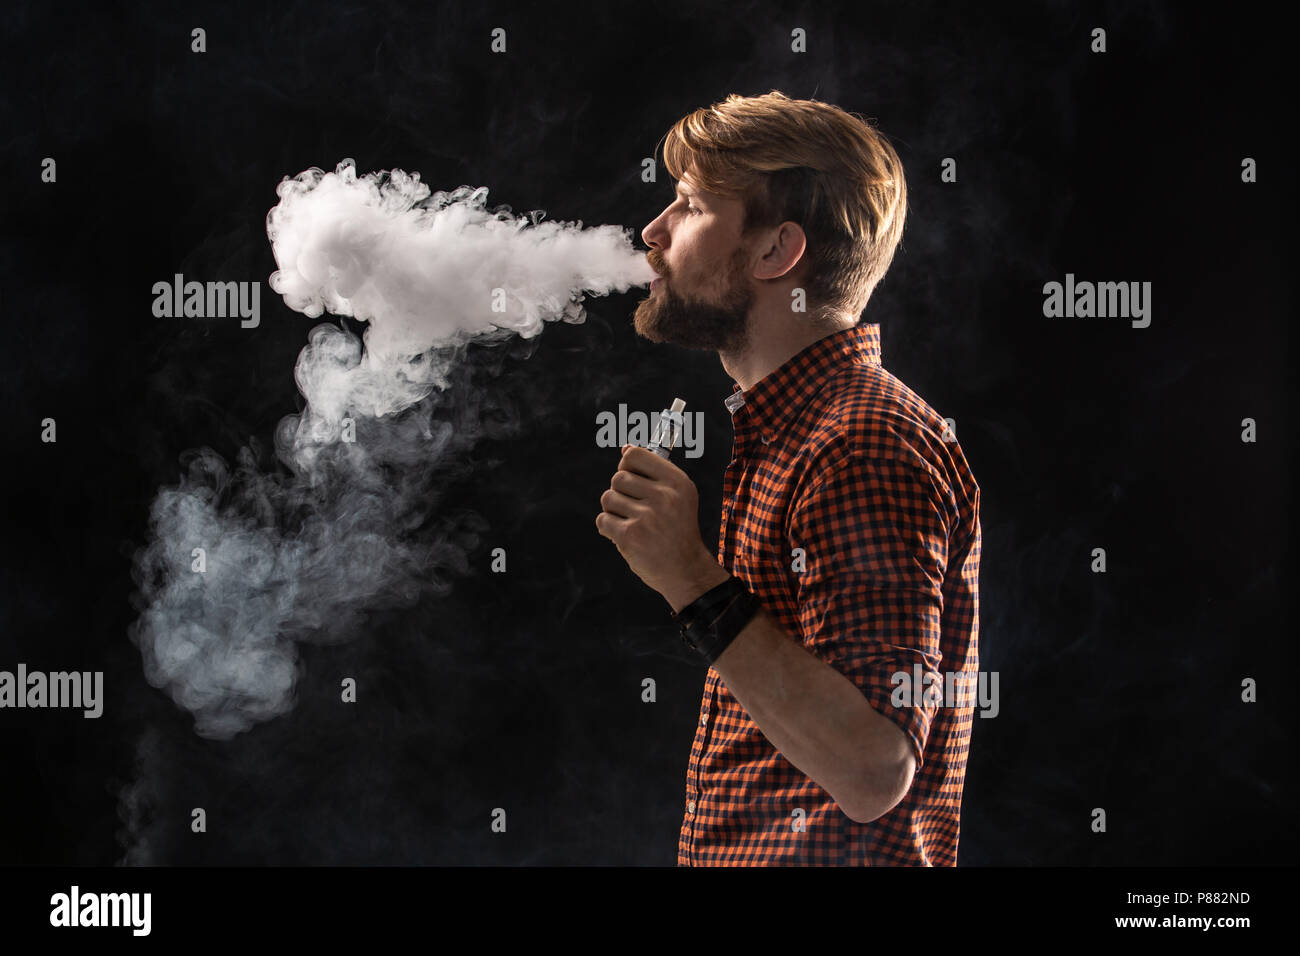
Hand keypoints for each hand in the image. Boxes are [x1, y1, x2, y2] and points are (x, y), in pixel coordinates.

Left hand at [595, 444, 730, 610]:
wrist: (685, 570)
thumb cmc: (677, 530)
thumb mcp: (679, 496)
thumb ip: (653, 471)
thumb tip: (625, 448)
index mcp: (677, 482)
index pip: (635, 455)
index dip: (627, 466)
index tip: (633, 478)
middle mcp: (664, 497)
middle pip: (618, 478)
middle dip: (620, 492)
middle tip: (634, 508)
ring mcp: (646, 516)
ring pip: (608, 498)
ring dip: (614, 511)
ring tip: (631, 522)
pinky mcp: (630, 536)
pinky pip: (603, 520)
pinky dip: (609, 528)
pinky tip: (625, 535)